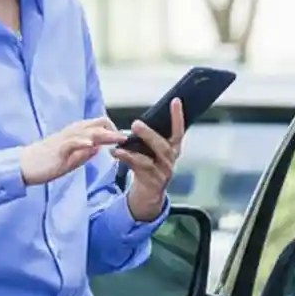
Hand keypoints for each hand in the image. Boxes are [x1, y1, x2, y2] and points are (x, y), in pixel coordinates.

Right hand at [20, 117, 124, 185]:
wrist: (25, 165)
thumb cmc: (47, 162)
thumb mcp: (71, 159)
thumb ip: (85, 153)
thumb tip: (99, 148)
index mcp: (77, 133)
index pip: (100, 125)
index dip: (114, 131)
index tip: (123, 141)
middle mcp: (73, 132)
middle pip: (98, 124)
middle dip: (114, 130)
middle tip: (126, 140)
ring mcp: (65, 138)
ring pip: (88, 131)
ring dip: (104, 134)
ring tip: (117, 138)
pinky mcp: (58, 148)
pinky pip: (72, 142)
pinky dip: (82, 142)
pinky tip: (92, 145)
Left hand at [113, 98, 183, 221]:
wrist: (148, 195)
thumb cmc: (149, 167)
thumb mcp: (152, 151)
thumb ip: (149, 138)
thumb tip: (138, 121)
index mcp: (173, 149)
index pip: (178, 131)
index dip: (178, 116)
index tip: (175, 101)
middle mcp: (170, 160)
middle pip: (164, 146)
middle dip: (150, 134)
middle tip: (136, 124)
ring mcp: (163, 173)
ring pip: (151, 160)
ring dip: (134, 150)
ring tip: (121, 141)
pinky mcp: (152, 182)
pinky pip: (139, 170)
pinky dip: (127, 159)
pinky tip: (116, 152)